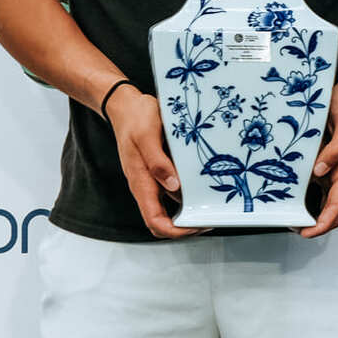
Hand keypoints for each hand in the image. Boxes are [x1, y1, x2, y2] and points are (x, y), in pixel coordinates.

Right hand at [104, 85, 205, 238]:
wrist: (125, 106)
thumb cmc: (135, 119)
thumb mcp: (147, 136)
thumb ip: (158, 162)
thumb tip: (173, 187)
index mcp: (141, 183)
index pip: (156, 222)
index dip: (177, 231)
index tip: (198, 226)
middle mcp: (147, 187)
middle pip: (164, 222)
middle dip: (187, 225)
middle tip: (211, 217)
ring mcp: (152, 181)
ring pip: (172, 207)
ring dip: (191, 208)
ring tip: (212, 200)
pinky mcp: (159, 172)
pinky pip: (175, 190)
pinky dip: (189, 192)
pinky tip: (204, 183)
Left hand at [302, 77, 337, 236]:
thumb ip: (336, 148)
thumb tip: (320, 171)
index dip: (324, 223)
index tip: (308, 232)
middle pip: (332, 210)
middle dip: (316, 225)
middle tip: (293, 229)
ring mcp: (332, 171)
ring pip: (323, 202)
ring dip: (310, 213)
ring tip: (288, 217)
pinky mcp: (324, 164)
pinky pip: (315, 185)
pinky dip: (305, 196)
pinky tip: (290, 195)